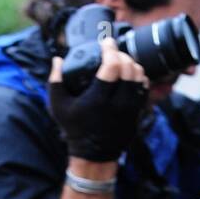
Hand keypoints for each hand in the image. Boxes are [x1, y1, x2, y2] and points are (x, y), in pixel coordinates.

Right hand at [48, 35, 148, 162]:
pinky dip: (139, 77)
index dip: (111, 49)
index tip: (106, 42)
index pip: (112, 66)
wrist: (94, 156)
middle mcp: (117, 103)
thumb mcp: (58, 107)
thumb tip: (57, 60)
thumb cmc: (75, 130)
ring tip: (121, 61)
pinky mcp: (137, 114)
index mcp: (98, 99)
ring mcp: (130, 109)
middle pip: (129, 68)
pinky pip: (144, 89)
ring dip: (131, 64)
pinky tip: (130, 73)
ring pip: (139, 77)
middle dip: (121, 54)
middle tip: (113, 52)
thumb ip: (55, 81)